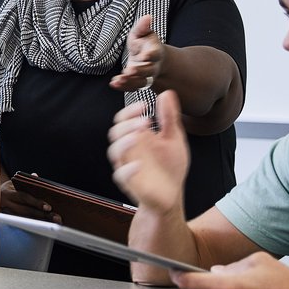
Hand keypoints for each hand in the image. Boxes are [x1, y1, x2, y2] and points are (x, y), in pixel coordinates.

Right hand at [0, 177, 60, 222]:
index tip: (49, 207)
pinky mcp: (9, 220)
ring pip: (26, 219)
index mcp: (8, 192)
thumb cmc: (7, 189)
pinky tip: (46, 224)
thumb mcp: (14, 182)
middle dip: (42, 215)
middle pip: (27, 211)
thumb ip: (26, 180)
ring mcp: (7, 213)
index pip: (24, 197)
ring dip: (41, 221)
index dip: (36, 202)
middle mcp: (6, 204)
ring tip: (54, 221)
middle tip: (56, 217)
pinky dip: (35, 223)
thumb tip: (35, 176)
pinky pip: (24, 222)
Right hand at [107, 90, 189, 213]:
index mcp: (137, 136)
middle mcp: (129, 149)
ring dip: (125, 142)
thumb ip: (169, 117)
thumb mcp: (174, 138)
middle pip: (115, 132)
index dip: (130, 110)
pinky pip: (121, 175)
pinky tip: (139, 164)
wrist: (171, 195)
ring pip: (114, 151)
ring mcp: (127, 165)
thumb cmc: (170, 166)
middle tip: (145, 120)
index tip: (144, 105)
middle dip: (127, 123)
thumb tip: (167, 93)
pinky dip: (128, 169)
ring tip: (139, 135)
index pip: (124, 118)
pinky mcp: (129, 182)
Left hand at [110, 14, 165, 91]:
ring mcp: (145, 76)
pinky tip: (114, 84)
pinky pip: (132, 87)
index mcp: (155, 52)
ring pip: (141, 82)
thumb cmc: (145, 42)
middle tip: (129, 71)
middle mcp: (152, 66)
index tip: (144, 56)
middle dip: (139, 71)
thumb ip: (143, 26)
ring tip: (119, 81)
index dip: (150, 55)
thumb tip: (147, 17)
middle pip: (148, 70)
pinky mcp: (137, 82)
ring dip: (130, 82)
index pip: (155, 54)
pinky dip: (123, 87)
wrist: (147, 55)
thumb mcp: (143, 32)